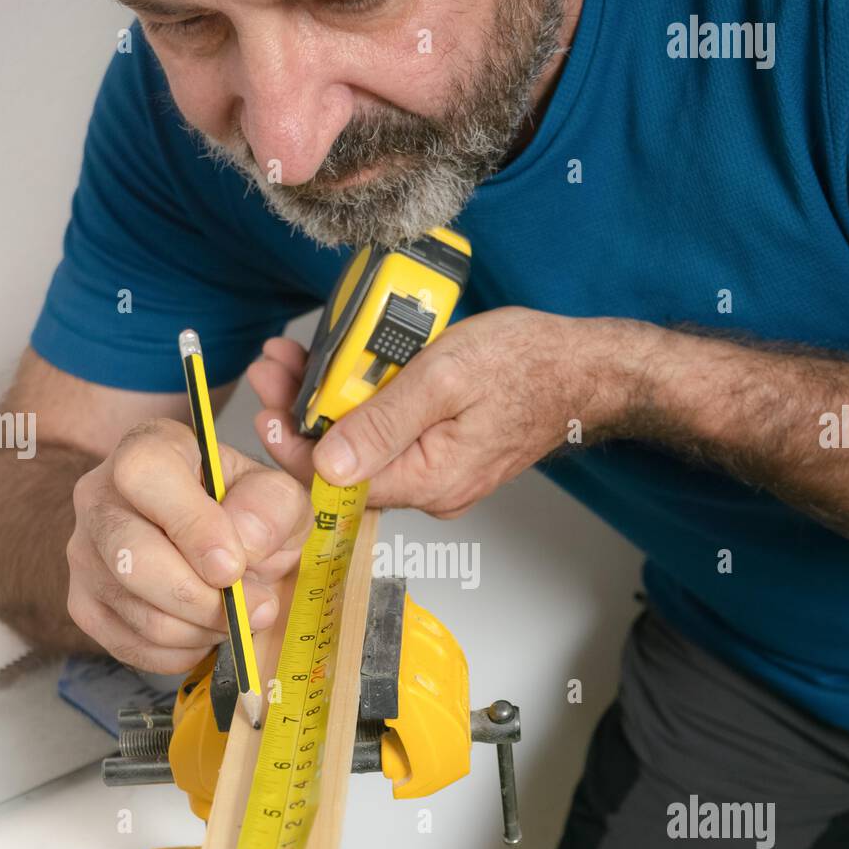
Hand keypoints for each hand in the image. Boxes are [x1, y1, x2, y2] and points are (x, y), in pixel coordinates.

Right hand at [66, 418, 310, 672]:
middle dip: (204, 599)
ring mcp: (84, 555)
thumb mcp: (277, 495)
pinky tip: (206, 628)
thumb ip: (271, 507)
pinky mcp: (84, 606)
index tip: (234, 566)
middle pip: (132, 560)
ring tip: (236, 614)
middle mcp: (100, 498)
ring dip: (204, 628)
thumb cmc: (244, 511)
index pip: (145, 475)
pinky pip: (134, 647)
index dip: (193, 526)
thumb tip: (246, 542)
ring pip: (141, 614)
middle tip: (255, 607)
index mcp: (146, 450)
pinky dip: (184, 650)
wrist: (217, 544)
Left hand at [249, 309, 636, 516]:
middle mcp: (430, 490)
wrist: (584, 370)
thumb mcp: (446, 378)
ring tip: (298, 358)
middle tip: (275, 366)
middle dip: (301, 415)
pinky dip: (361, 406)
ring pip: (363, 448)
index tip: (264, 406)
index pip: (337, 483)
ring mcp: (437, 475)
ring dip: (328, 405)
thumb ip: (384, 423)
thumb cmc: (528, 365)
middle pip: (344, 465)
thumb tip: (328, 465)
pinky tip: (344, 373)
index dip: (292, 446)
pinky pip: (388, 438)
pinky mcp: (443, 456)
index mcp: (429, 480)